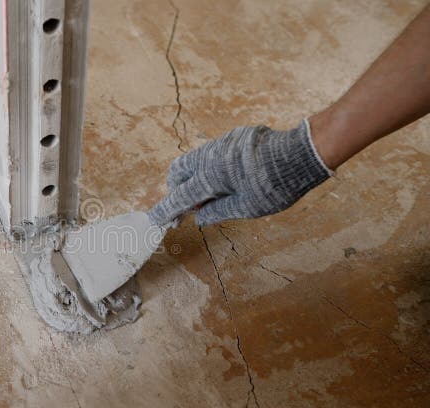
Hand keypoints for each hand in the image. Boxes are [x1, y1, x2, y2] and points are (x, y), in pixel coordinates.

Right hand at [148, 119, 332, 226]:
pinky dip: (208, 168)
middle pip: (178, 170)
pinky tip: (226, 181)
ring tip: (209, 197)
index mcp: (210, 176)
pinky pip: (210, 154)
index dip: (167, 210)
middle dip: (175, 188)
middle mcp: (210, 156)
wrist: (302, 153)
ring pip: (193, 160)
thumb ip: (218, 211)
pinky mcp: (233, 138)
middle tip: (186, 206)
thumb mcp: (247, 207)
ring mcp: (221, 144)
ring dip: (193, 178)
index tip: (155, 220)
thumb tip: (198, 216)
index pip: (181, 196)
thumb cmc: (276, 185)